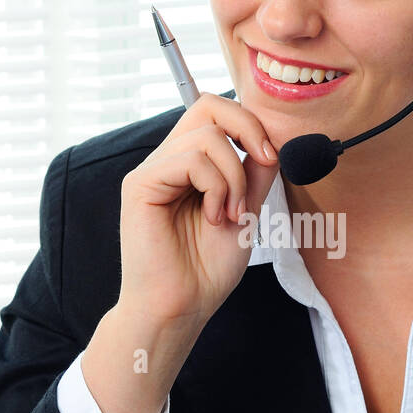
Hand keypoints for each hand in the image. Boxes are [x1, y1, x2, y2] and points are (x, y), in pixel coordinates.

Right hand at [117, 92, 278, 330]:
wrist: (182, 307)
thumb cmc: (207, 269)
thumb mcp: (246, 211)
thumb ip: (254, 173)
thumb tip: (272, 137)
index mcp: (190, 165)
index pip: (217, 113)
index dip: (251, 124)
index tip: (272, 158)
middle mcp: (168, 161)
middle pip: (208, 106)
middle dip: (248, 129)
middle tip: (265, 163)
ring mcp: (152, 171)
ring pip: (206, 136)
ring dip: (234, 176)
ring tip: (231, 213)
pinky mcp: (140, 184)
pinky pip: (189, 160)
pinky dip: (215, 187)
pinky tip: (213, 217)